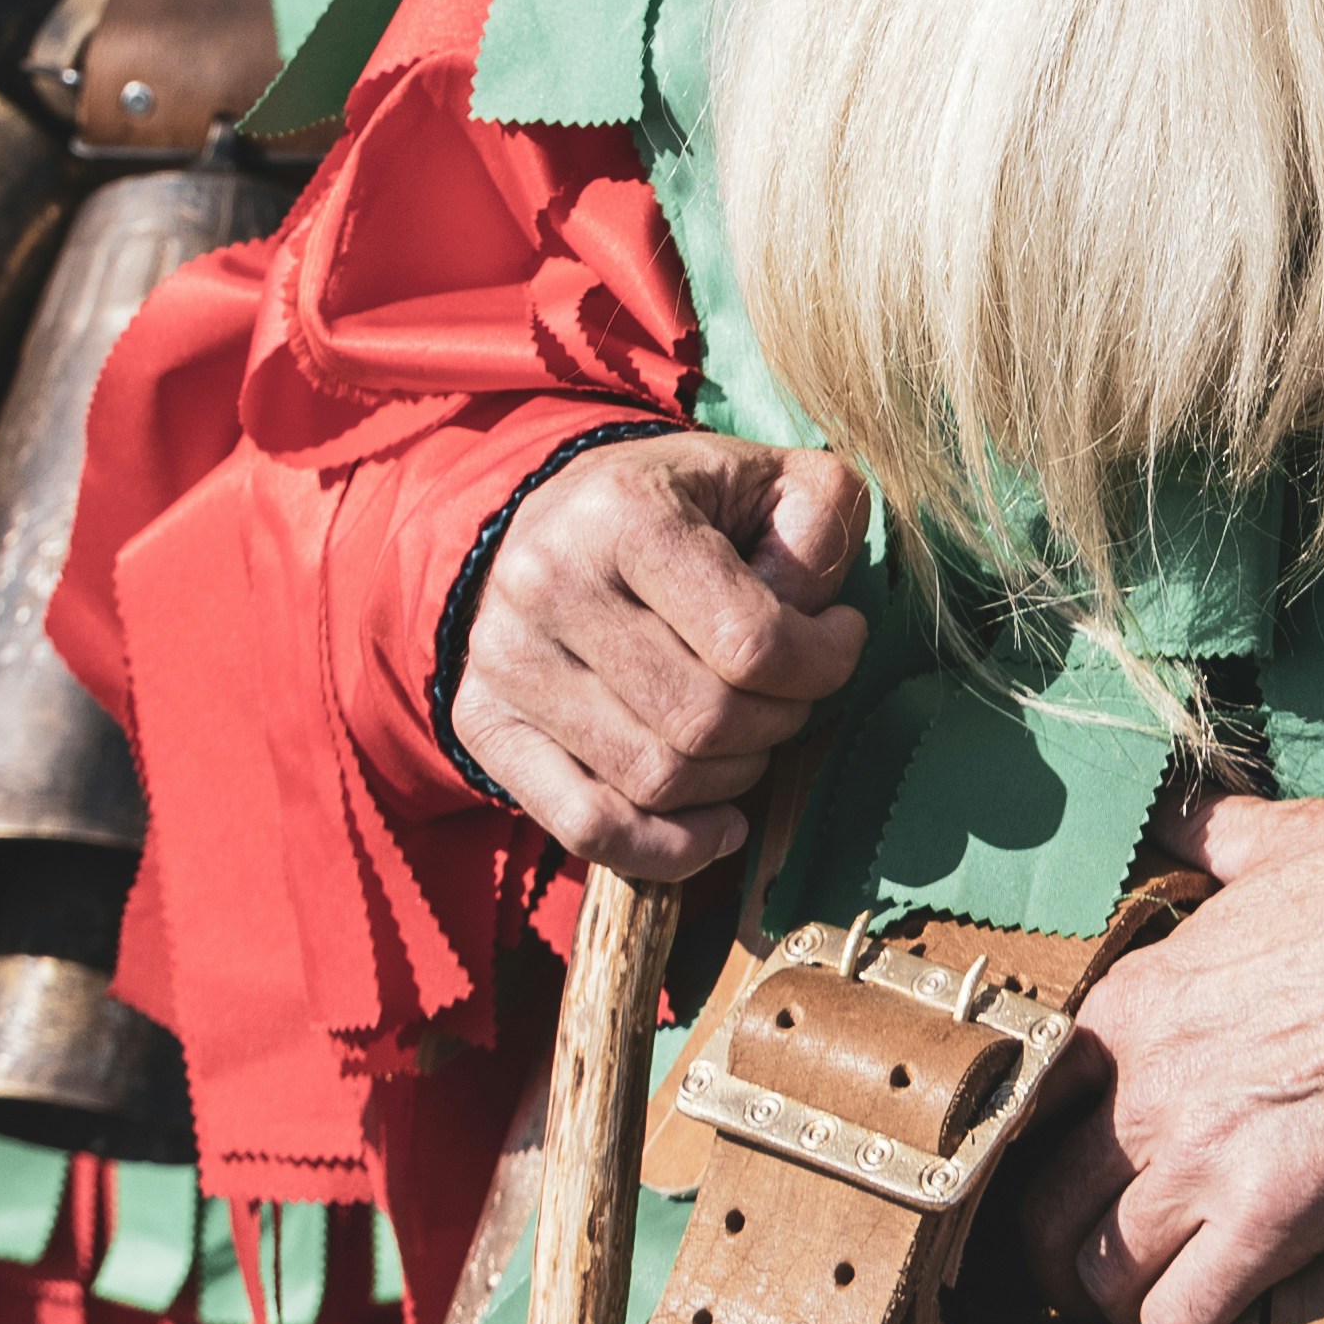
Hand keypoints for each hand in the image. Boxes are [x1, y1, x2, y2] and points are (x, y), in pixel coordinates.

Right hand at [450, 431, 865, 882]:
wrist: (554, 517)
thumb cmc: (683, 505)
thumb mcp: (770, 476)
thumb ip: (820, 521)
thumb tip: (812, 619)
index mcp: (623, 513)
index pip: (751, 642)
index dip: (824, 663)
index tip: (842, 639)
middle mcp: (548, 582)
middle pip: (704, 721)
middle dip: (780, 721)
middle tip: (794, 692)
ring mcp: (503, 660)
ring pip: (655, 781)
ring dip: (733, 777)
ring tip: (751, 730)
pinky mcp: (482, 722)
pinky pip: (585, 828)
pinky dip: (667, 848)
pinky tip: (720, 826)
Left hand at [1021, 785, 1323, 1323]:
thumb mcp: (1283, 838)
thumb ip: (1208, 831)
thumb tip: (1176, 805)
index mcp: (1135, 1000)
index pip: (1023, 1105)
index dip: (1034, 1151)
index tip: (1063, 1172)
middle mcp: (1146, 1085)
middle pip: (1040, 1211)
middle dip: (1057, 1249)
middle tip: (1094, 1258)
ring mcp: (1205, 1157)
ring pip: (1097, 1280)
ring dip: (1116, 1302)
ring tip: (1148, 1300)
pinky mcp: (1276, 1220)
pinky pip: (1179, 1321)